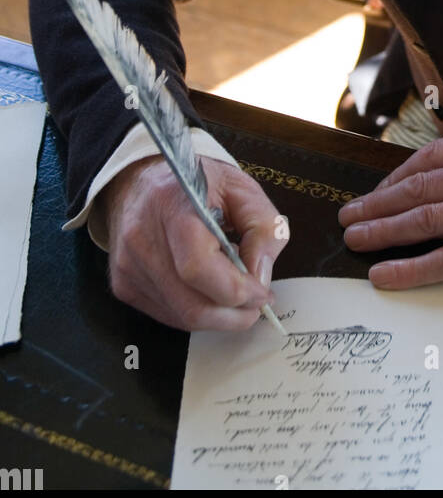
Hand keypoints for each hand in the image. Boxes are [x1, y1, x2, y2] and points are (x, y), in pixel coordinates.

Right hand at [97, 155, 288, 329]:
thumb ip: (264, 227)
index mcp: (173, 206)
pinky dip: (196, 312)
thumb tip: (260, 276)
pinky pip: (168, 315)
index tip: (262, 291)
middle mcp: (143, 239)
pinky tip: (208, 291)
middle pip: (192, 305)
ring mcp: (128, 266)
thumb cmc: (193, 184)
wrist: (140, 180)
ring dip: (218, 317)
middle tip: (257, 303)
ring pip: (182, 317)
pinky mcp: (123, 284)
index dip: (238, 290)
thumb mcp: (242, 188)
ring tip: (235, 293)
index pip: (199, 268)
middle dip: (234, 315)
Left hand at [338, 119, 442, 288]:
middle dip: (376, 205)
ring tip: (356, 241)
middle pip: (417, 189)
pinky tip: (385, 274)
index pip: (428, 159)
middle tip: (349, 217)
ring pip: (423, 221)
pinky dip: (411, 269)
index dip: (394, 179)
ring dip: (382, 232)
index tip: (377, 192)